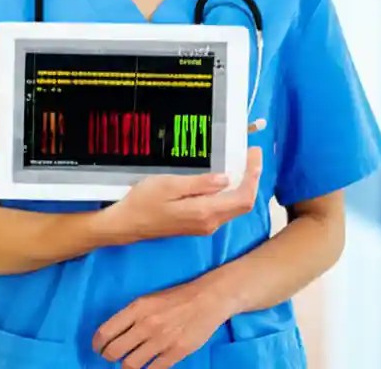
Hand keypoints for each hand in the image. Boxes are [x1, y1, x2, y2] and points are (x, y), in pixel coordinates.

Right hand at [90, 121, 264, 245]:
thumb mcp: (169, 185)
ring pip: (234, 207)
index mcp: (205, 212)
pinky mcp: (198, 225)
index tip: (254, 154)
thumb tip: (226, 178)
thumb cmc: (143, 202)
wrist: (126, 224)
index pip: (242, 197)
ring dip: (241, 186)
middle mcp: (210, 223)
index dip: (253, 176)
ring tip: (241, 164)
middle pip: (242, 204)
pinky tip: (224, 180)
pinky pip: (223, 209)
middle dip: (251, 179)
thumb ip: (200, 183)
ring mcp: (205, 226)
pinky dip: (230, 193)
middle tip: (251, 155)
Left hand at [93, 278, 232, 367]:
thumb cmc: (175, 298)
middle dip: (108, 357)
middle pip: (115, 351)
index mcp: (137, 308)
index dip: (97, 344)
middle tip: (110, 358)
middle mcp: (146, 324)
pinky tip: (146, 367)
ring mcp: (162, 340)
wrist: (207, 300)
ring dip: (126, 367)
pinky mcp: (177, 352)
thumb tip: (113, 334)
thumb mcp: (147, 300)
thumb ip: (130, 315)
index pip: (106, 332)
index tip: (97, 348)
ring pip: (131, 364)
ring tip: (128, 364)